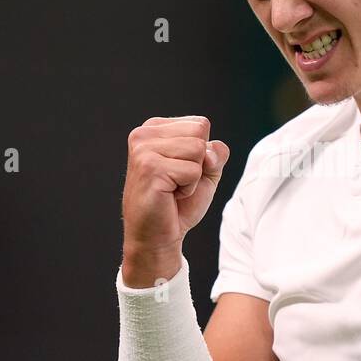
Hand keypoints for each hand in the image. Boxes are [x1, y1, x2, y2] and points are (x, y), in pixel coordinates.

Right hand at [122, 116, 231, 268]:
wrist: (158, 237)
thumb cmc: (178, 205)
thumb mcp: (206, 172)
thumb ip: (216, 153)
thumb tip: (212, 149)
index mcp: (154, 129)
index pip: (201, 124)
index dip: (202, 153)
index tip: (181, 171)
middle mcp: (144, 134)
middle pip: (200, 132)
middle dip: (198, 163)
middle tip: (177, 182)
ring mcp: (144, 150)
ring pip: (198, 150)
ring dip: (193, 176)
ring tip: (173, 188)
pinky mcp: (149, 168)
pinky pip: (193, 171)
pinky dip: (189, 188)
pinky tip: (170, 196)